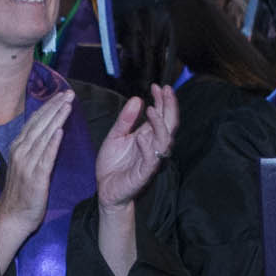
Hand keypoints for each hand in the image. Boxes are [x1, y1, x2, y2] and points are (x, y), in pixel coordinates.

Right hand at [0, 89, 75, 260]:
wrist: (12, 217)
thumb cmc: (21, 193)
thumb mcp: (25, 165)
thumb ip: (34, 148)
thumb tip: (46, 131)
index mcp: (18, 147)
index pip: (35, 122)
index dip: (48, 107)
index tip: (61, 94)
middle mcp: (21, 152)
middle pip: (39, 124)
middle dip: (54, 107)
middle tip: (68, 93)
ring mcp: (27, 164)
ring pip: (43, 136)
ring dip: (56, 119)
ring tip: (67, 104)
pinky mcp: (35, 178)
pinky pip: (45, 157)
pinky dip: (52, 143)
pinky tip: (60, 131)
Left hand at [94, 87, 177, 209]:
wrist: (106, 189)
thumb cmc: (113, 164)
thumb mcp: (115, 136)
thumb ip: (125, 120)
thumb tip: (137, 99)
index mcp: (148, 136)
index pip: (161, 115)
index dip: (162, 100)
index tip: (158, 86)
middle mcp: (153, 146)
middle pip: (169, 125)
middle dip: (169, 107)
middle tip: (165, 90)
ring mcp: (150, 160)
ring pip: (164, 141)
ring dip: (160, 124)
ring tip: (152, 109)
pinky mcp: (144, 174)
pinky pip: (151, 161)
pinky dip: (147, 148)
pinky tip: (141, 137)